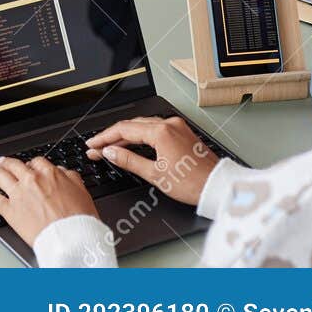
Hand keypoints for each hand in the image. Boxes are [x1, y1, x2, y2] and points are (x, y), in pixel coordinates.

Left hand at [0, 156, 100, 244]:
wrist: (71, 238)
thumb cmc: (79, 219)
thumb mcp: (82, 192)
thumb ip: (71, 178)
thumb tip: (64, 172)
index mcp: (50, 174)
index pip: (37, 162)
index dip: (32, 164)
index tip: (30, 166)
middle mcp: (32, 180)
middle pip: (15, 165)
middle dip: (8, 163)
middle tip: (4, 161)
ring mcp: (18, 194)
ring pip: (0, 176)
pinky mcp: (10, 210)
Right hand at [84, 116, 218, 206]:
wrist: (219, 187)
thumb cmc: (193, 184)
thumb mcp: (155, 175)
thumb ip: (129, 161)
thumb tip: (110, 153)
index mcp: (161, 131)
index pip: (124, 130)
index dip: (104, 138)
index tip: (92, 145)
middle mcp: (169, 124)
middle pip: (131, 125)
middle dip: (112, 136)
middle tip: (97, 148)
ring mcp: (177, 127)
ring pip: (143, 125)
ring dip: (125, 135)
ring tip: (111, 147)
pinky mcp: (182, 133)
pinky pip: (155, 128)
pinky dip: (140, 135)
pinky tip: (133, 144)